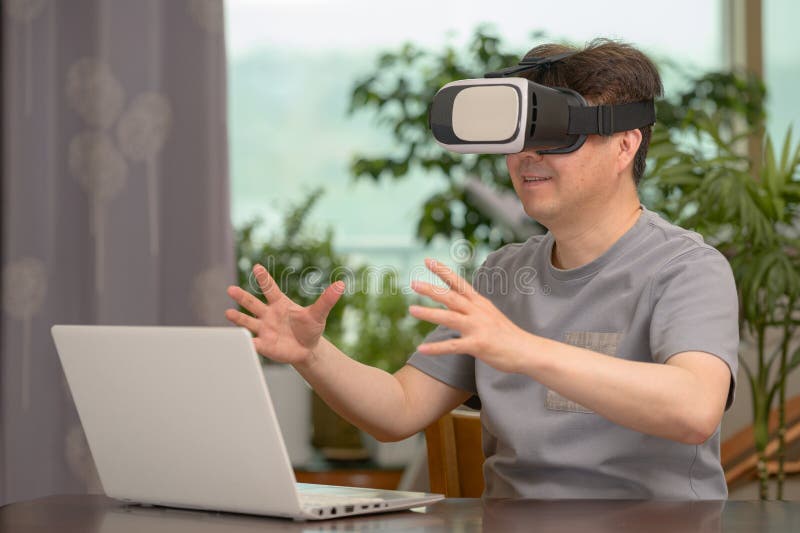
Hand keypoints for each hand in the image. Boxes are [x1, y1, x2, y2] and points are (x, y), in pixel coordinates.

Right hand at [224, 264, 343, 364]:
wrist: (307, 350)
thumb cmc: (310, 328)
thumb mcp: (319, 314)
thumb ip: (327, 299)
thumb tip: (341, 284)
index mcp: (280, 304)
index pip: (270, 288)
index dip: (264, 278)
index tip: (257, 267)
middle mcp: (268, 314)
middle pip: (253, 303)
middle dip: (242, 297)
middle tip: (230, 289)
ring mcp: (264, 329)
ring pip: (248, 322)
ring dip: (238, 318)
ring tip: (228, 313)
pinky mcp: (264, 345)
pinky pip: (252, 342)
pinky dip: (245, 341)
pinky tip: (238, 339)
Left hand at [409, 258, 529, 373]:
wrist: (528, 350)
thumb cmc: (506, 334)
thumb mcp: (488, 315)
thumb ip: (470, 308)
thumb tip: (451, 303)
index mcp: (480, 303)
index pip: (459, 283)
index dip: (443, 271)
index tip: (427, 260)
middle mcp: (478, 312)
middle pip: (451, 297)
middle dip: (432, 289)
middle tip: (413, 282)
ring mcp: (478, 328)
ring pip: (450, 317)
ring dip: (429, 313)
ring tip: (411, 310)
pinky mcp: (478, 345)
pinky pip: (453, 346)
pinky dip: (436, 348)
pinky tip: (421, 349)